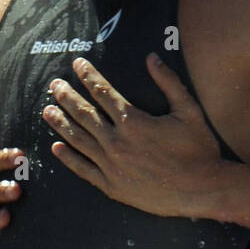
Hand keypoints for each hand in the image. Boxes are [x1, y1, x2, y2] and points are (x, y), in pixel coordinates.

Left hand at [41, 53, 223, 216]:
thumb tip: (151, 57)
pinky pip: (84, 170)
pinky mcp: (113, 186)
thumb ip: (169, 82)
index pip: (103, 92)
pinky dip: (68, 158)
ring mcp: (112, 166)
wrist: (202, 190)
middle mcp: (117, 142)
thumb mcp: (189, 111)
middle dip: (67, 97)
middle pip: (84, 114)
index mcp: (133, 121)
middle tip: (54, 85)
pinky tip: (56, 148)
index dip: (88, 76)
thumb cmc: (199, 150)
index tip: (77, 64)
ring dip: (60, 124)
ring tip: (47, 110)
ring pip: (78, 140)